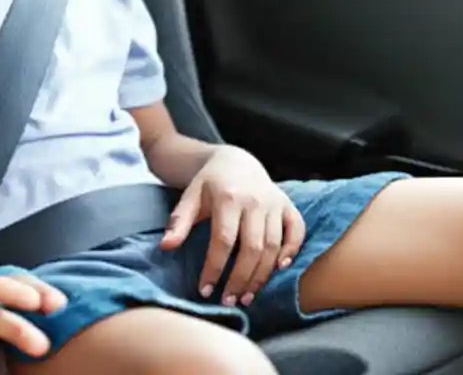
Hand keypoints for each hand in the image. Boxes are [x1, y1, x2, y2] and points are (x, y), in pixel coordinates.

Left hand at [160, 147, 305, 306]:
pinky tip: (280, 269)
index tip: (205, 290)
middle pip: (252, 248)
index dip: (214, 268)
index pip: (223, 241)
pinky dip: (292, 250)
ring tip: (247, 296)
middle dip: (240, 279)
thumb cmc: (210, 183)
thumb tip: (165, 247)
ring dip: (262, 275)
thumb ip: (179, 221)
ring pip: (274, 246)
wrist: (236, 161)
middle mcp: (256, 201)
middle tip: (229, 301)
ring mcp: (275, 203)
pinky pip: (297, 231)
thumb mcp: (190, 196)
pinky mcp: (288, 206)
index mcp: (229, 198)